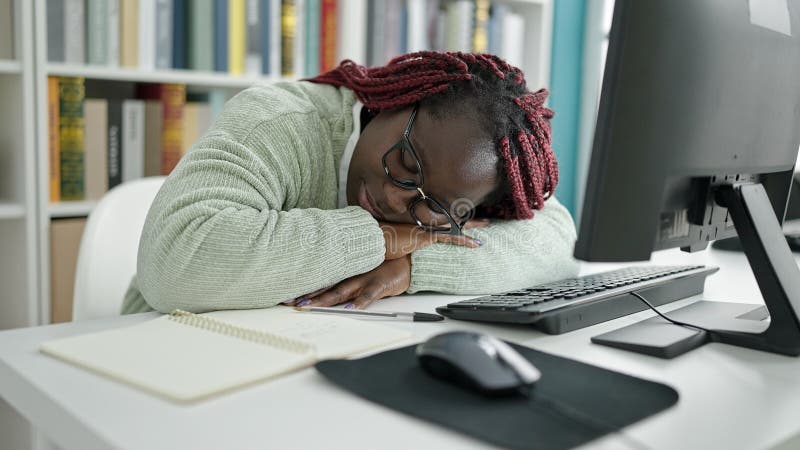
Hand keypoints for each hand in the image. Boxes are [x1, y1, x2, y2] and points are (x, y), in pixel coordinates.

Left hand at [286, 255, 412, 308]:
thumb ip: (346, 276)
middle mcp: (352, 276)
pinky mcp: (380, 284)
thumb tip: (325, 288)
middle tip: (290, 303)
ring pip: (342, 291)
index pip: (321, 282)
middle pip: (326, 288)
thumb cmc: (384, 264)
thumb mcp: (362, 269)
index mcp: (346, 273)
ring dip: (326, 299)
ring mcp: (365, 279)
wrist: (409, 258)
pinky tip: (352, 308)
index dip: (304, 289)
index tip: (286, 295)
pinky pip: (369, 294)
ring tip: (311, 305)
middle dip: (308, 296)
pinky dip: (361, 301)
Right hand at [380, 218, 489, 259]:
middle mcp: (423, 221)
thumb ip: (400, 236)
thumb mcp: (391, 236)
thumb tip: (401, 240)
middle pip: (451, 218)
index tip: (464, 214)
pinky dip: (464, 240)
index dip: (453, 215)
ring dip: (472, 227)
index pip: (439, 216)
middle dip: (469, 219)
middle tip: (485, 219)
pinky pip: (450, 237)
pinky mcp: (426, 237)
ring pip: (454, 225)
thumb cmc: (377, 239)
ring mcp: (426, 228)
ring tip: (487, 226)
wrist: (371, 239)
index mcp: (417, 220)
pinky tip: (475, 243)